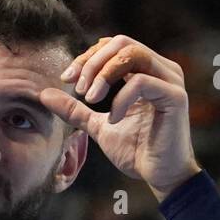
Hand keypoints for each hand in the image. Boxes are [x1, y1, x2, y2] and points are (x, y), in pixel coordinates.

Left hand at [40, 35, 200, 201]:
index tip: (66, 80)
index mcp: (145, 70)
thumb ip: (75, 109)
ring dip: (104, 74)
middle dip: (93, 63)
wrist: (159, 177)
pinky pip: (141, 82)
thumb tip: (44, 95)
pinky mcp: (175, 96)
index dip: (87, 58)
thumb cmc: (136, 151)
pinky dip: (121, 98)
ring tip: (91, 99)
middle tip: (78, 89)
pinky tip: (113, 119)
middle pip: (121, 42)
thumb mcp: (98, 126)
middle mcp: (161, 68)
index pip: (112, 45)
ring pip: (132, 54)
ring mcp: (170, 80)